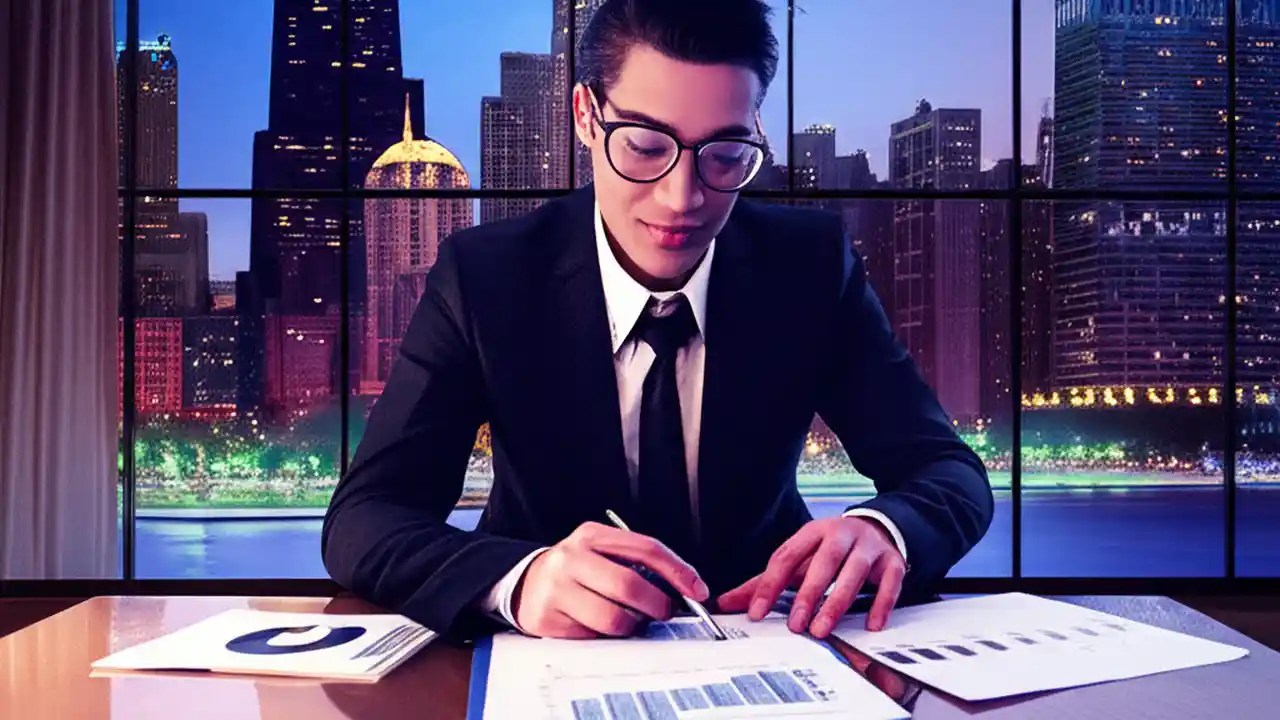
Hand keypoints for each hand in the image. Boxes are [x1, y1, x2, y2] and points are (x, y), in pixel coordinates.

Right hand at [512, 521, 708, 638]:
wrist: (526, 584)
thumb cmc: (578, 570)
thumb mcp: (603, 553)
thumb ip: (639, 564)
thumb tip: (687, 590)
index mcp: (592, 536)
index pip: (646, 549)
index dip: (678, 571)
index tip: (698, 591)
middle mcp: (571, 558)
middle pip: (630, 586)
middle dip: (657, 605)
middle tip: (663, 612)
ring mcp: (557, 590)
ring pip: (614, 620)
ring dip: (631, 626)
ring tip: (627, 619)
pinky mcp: (548, 620)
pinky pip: (593, 638)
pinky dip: (605, 637)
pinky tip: (598, 626)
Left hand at [716, 517, 905, 637]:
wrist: (878, 529)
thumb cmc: (831, 550)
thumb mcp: (799, 559)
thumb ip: (766, 581)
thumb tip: (725, 602)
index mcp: (813, 532)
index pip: (786, 556)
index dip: (770, 585)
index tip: (756, 612)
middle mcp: (841, 534)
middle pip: (823, 562)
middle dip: (808, 594)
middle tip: (795, 625)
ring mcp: (869, 547)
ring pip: (854, 571)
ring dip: (837, 601)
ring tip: (822, 628)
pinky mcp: (893, 561)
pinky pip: (889, 582)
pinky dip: (881, 603)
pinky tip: (870, 624)